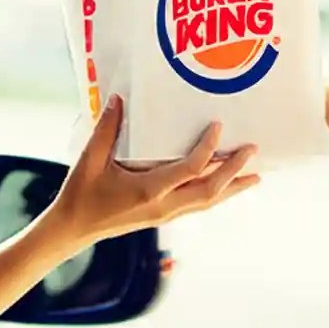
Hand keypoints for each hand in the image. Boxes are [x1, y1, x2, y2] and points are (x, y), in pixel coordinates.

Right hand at [51, 94, 259, 246]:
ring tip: (255, 175)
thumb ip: (106, 128)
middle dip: (234, 171)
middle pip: (210, 190)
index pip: (190, 169)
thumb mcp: (90, 159)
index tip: (218, 127)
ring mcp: (165, 215)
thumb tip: (118, 98)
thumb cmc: (81, 194)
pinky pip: (198, 205)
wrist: (73, 229)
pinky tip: (226, 187)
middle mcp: (163, 206)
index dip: (208, 148)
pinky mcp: (163, 217)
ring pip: (208, 202)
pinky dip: (217, 194)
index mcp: (148, 190)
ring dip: (232, 188)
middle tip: (253, 151)